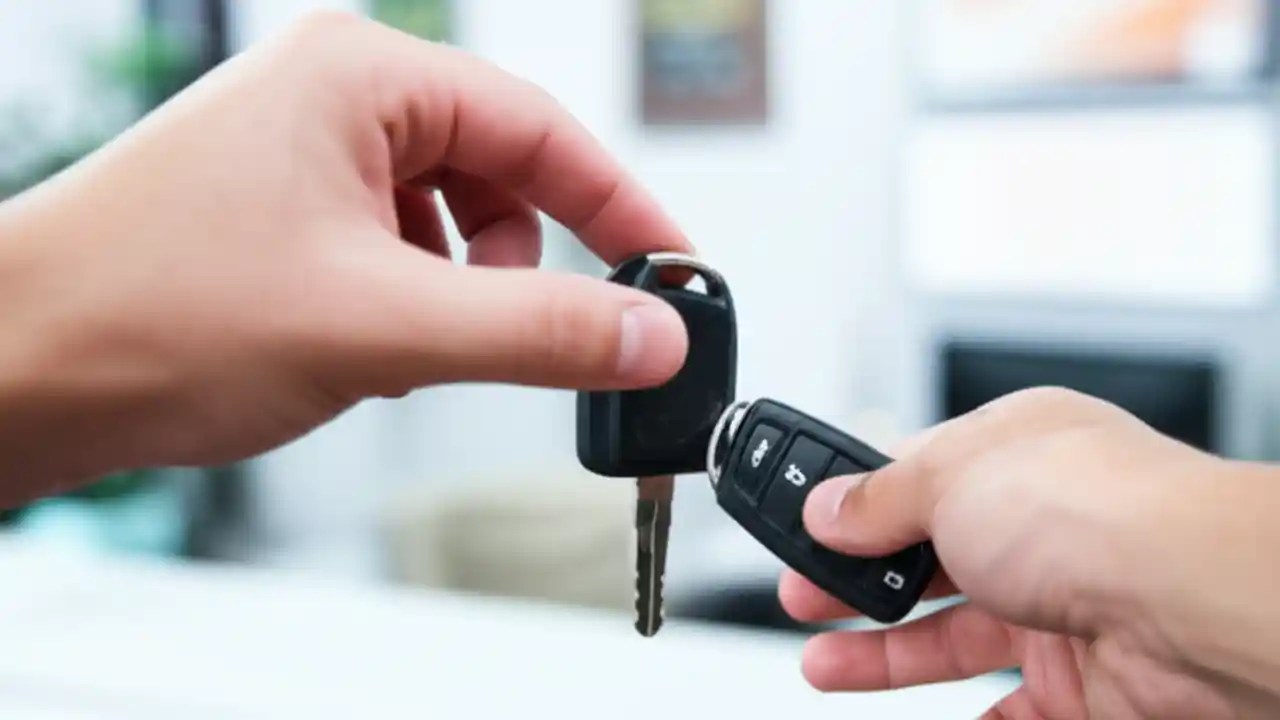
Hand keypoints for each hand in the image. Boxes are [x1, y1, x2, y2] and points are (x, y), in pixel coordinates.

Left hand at [0, 12, 689, 498]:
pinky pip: (396, 241)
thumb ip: (537, 331)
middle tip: (535, 327)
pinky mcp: (283, 205)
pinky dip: (413, 298)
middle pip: (498, 168)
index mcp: (356, 74)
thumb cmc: (151, 315)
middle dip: (525, 257)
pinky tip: (374, 341)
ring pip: (447, 213)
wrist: (18, 370)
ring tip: (419, 340)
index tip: (671, 269)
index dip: (620, 206)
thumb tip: (647, 334)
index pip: (539, 127)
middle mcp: (330, 95)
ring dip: (462, 286)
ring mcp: (302, 150)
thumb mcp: (384, 327)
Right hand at [779, 388, 1279, 717]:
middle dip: (855, 583)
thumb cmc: (1098, 513)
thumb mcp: (946, 479)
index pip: (918, 478)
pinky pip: (1016, 711)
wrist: (1196, 606)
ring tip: (825, 664)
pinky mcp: (1087, 683)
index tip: (805, 533)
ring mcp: (1065, 605)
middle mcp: (1043, 526)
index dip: (856, 507)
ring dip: (885, 653)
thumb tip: (826, 507)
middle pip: (929, 561)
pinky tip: (937, 717)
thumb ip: (877, 499)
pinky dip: (974, 719)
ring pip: (956, 636)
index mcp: (1016, 455)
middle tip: (802, 599)